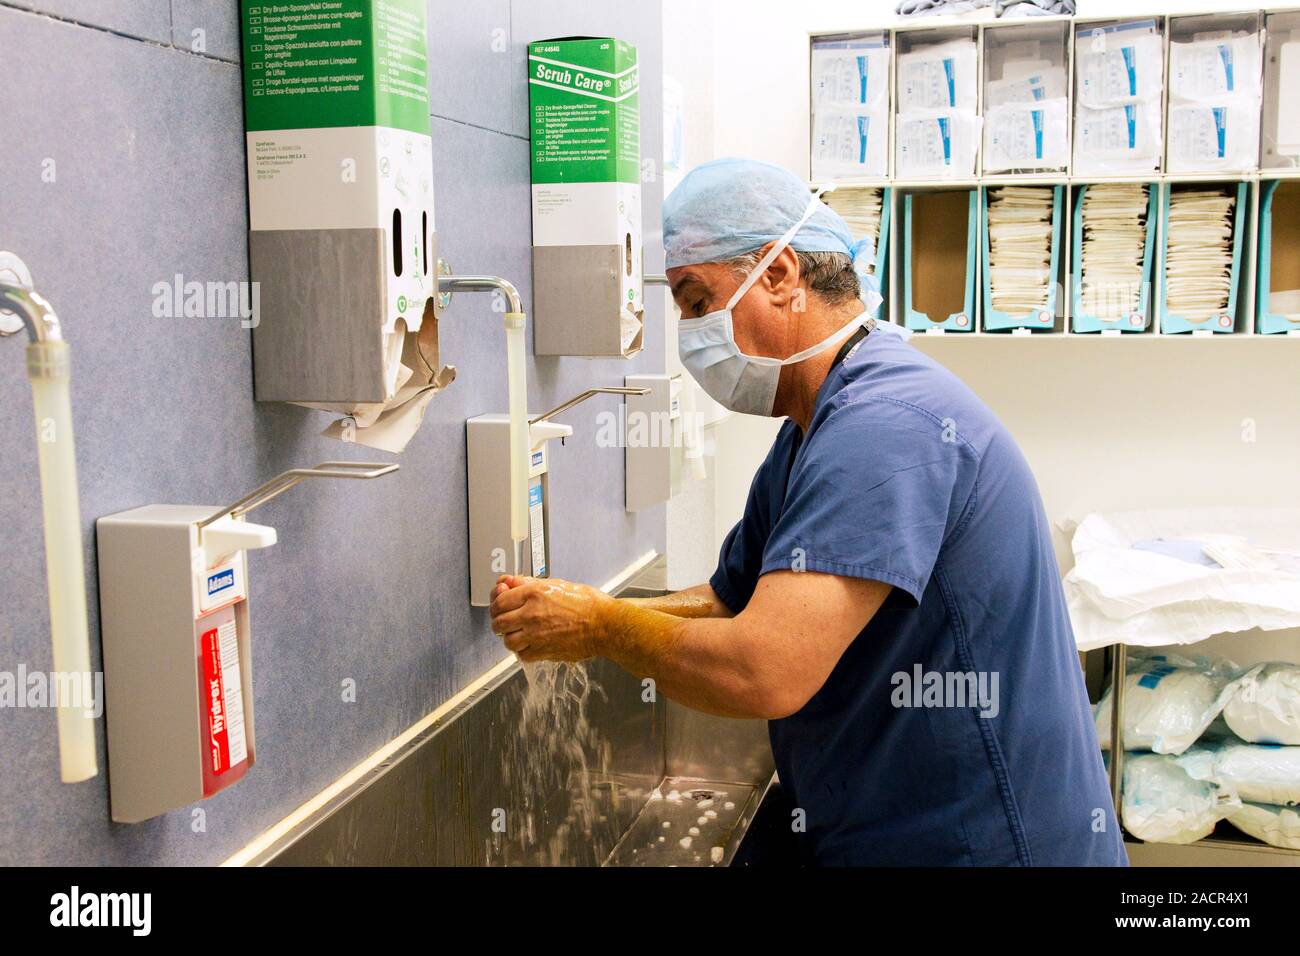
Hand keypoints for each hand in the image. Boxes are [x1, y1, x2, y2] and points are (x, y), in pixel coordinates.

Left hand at [489, 575, 615, 662]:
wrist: (605, 625)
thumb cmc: (587, 603)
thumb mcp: (556, 584)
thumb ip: (528, 583)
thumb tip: (509, 581)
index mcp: (534, 593)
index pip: (500, 600)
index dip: (496, 603)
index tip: (499, 606)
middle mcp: (532, 614)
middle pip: (499, 622)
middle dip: (499, 622)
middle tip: (505, 622)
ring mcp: (536, 635)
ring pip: (507, 641)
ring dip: (510, 638)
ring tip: (518, 634)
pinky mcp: (544, 651)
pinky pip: (522, 655)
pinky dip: (523, 651)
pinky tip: (530, 644)